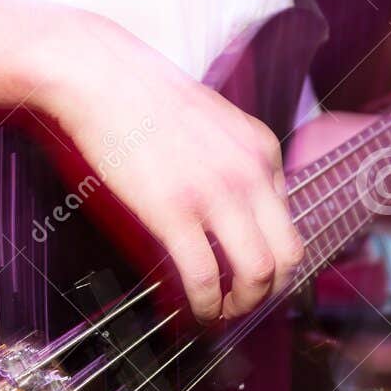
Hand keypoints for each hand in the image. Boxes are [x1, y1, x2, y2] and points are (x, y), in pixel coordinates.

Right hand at [34, 13, 302, 323]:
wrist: (102, 76)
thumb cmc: (146, 96)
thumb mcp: (214, 121)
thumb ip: (234, 159)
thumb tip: (234, 205)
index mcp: (263, 151)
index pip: (288, 222)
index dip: (272, 260)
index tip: (249, 277)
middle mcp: (251, 173)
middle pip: (288, 256)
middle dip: (268, 293)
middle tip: (241, 304)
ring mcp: (215, 194)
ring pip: (258, 274)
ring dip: (242, 306)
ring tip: (219, 314)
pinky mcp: (175, 212)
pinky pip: (206, 278)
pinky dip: (205, 307)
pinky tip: (194, 313)